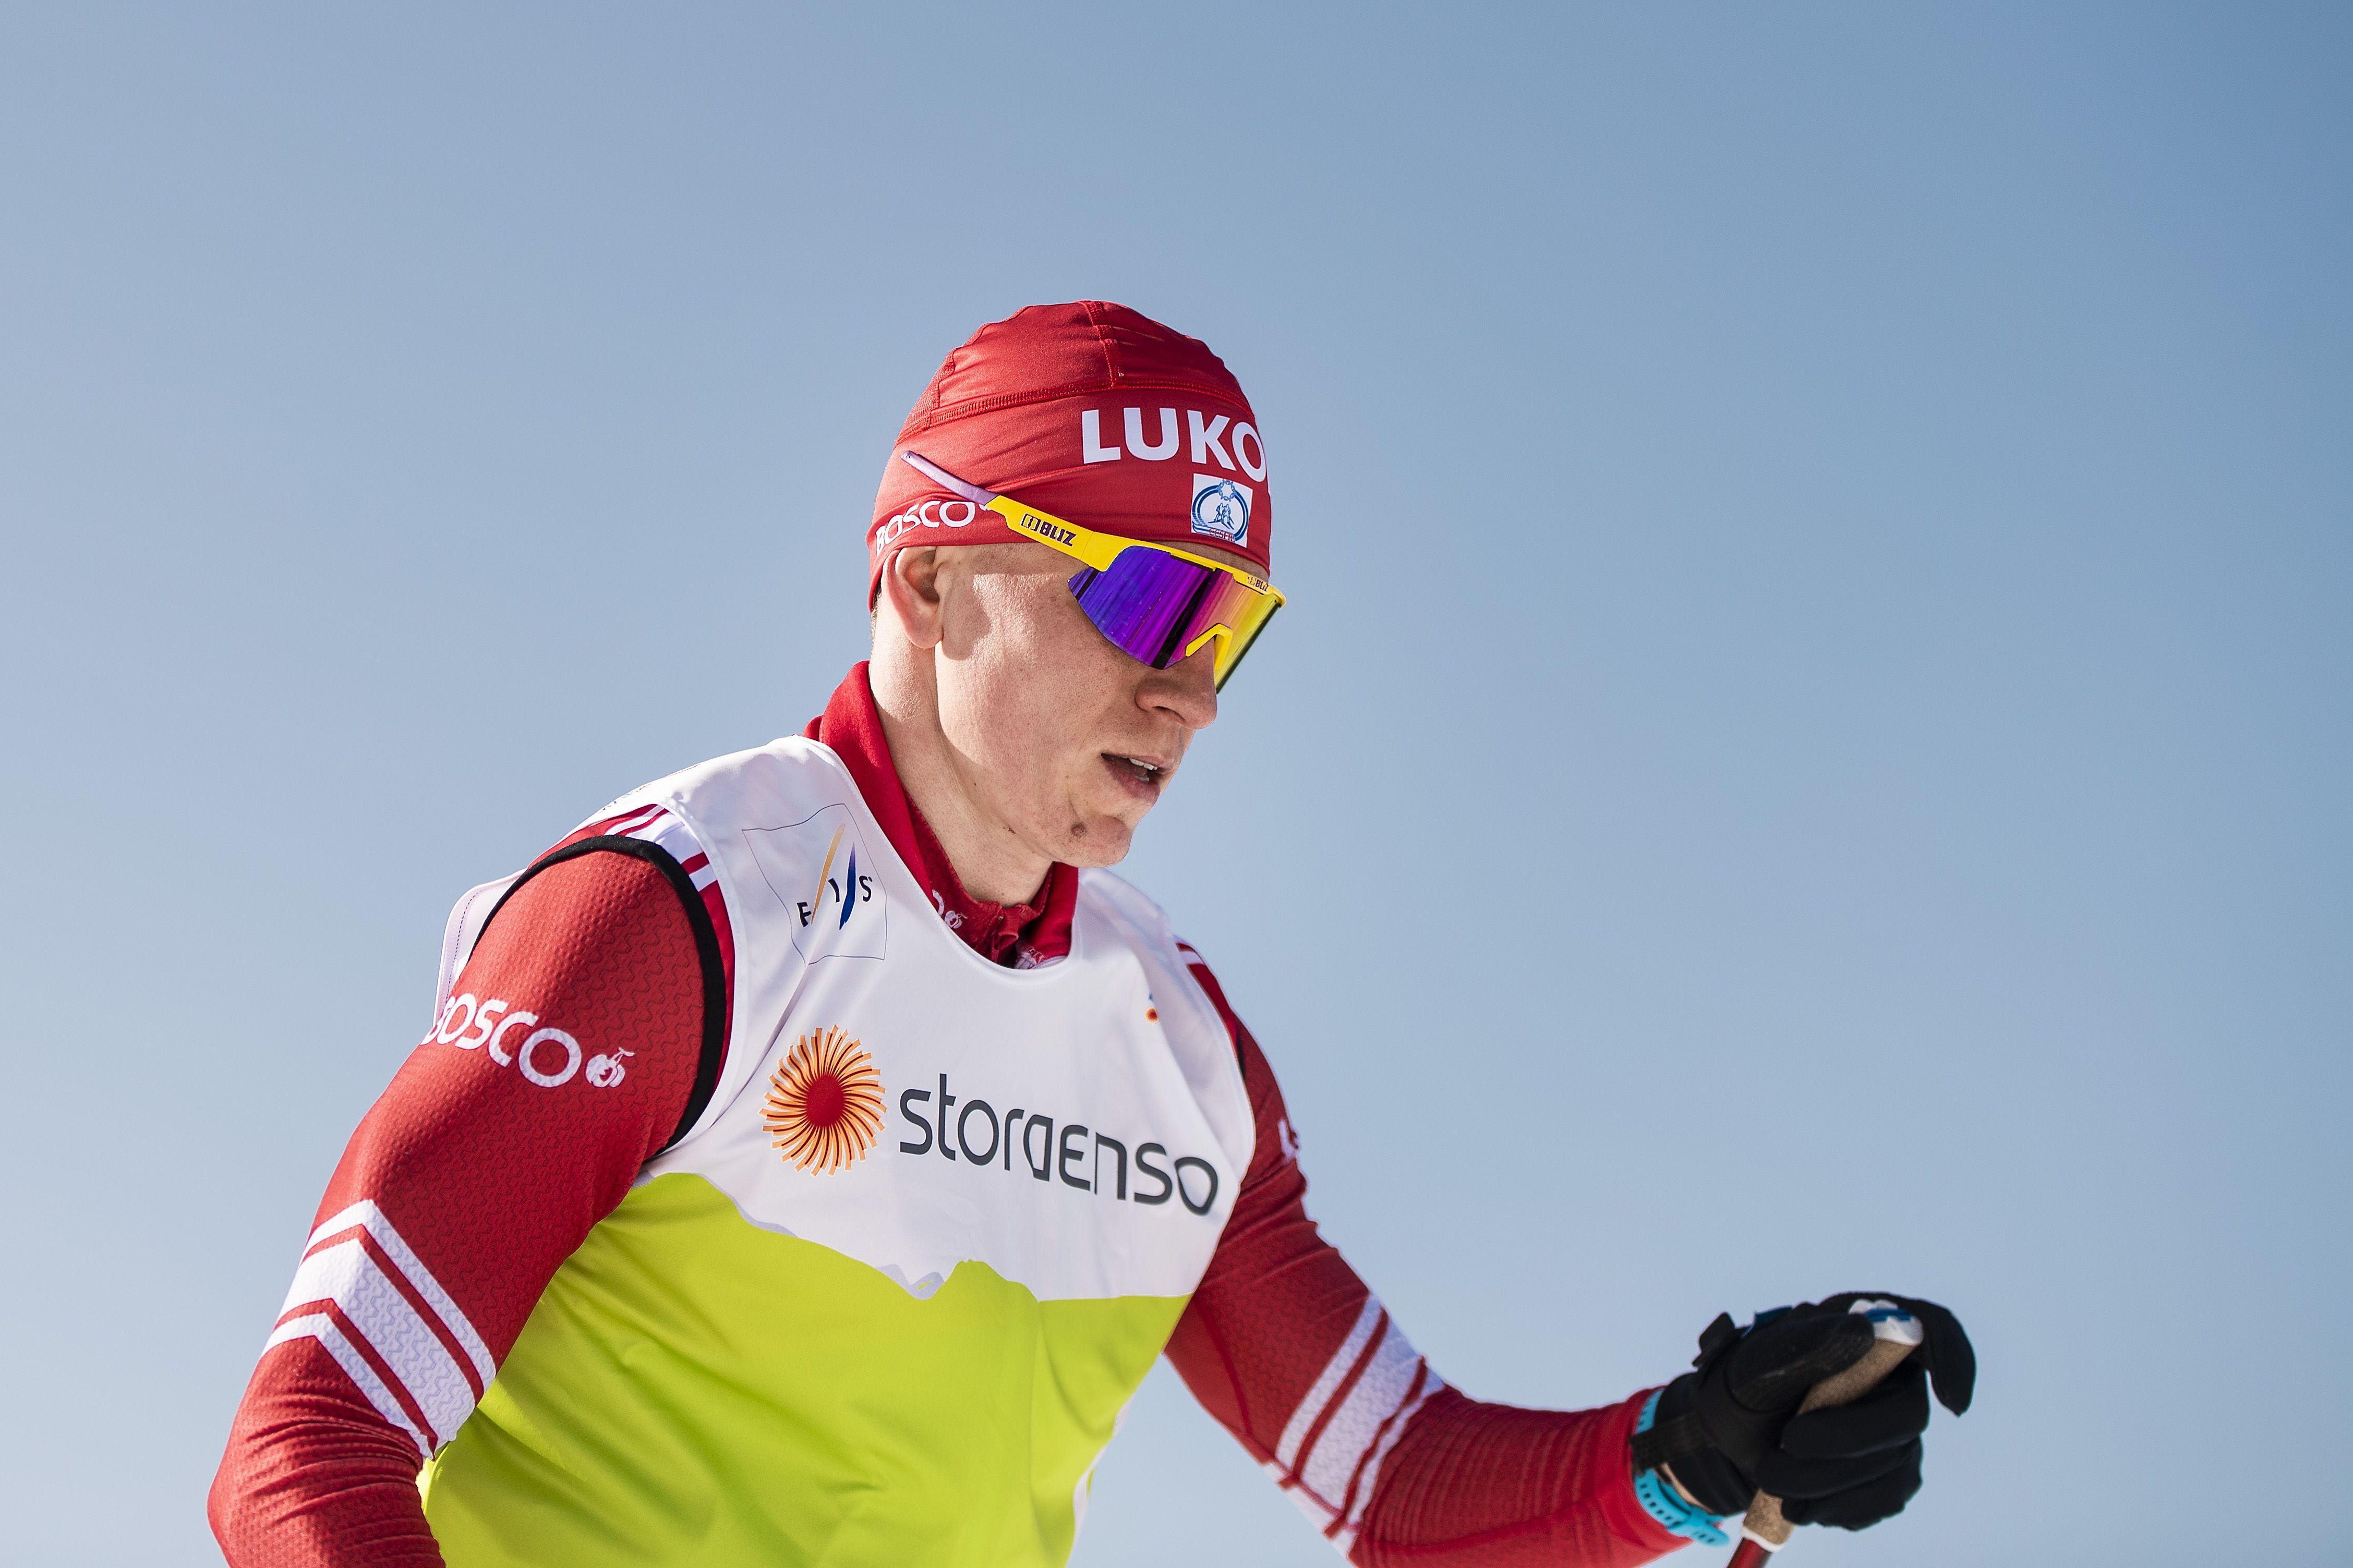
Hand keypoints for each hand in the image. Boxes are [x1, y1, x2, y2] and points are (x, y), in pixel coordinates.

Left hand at [1629, 1292, 1974, 1530]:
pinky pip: (1883, 1498)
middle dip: (1848, 1437)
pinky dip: (1839, 1506)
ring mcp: (1893, 1428)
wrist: (1726, 1435)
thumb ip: (1804, 1344)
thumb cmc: (1741, 1384)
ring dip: (1829, 1478)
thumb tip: (1864, 1328)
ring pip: (1892, 1462)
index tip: (1950, 1403)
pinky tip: (1799, 1502)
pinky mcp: (1886, 1474)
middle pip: (1908, 1413)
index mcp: (1867, 1327)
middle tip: (1787, 1443)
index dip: (1955, 1361)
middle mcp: (1891, 1377)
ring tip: (1769, 1475)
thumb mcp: (1755, 1360)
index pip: (1933, 1328)